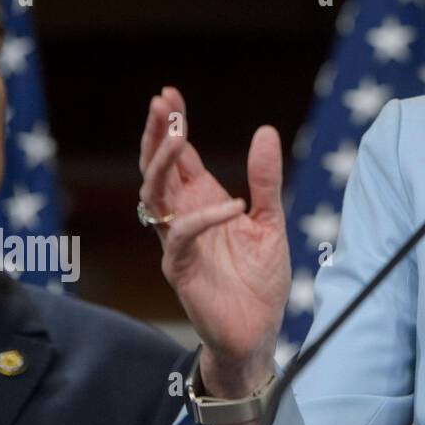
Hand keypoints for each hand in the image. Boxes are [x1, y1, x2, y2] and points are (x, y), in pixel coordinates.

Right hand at [139, 86, 289, 396]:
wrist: (258, 331)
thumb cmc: (260, 278)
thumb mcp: (270, 219)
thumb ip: (266, 179)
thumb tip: (265, 130)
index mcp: (203, 202)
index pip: (181, 158)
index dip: (173, 126)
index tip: (169, 94)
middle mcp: (184, 218)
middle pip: (157, 169)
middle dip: (156, 135)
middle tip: (160, 104)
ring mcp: (178, 243)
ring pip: (154, 197)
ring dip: (164, 165)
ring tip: (180, 137)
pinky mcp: (180, 270)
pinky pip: (181, 237)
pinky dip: (204, 218)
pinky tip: (232, 205)